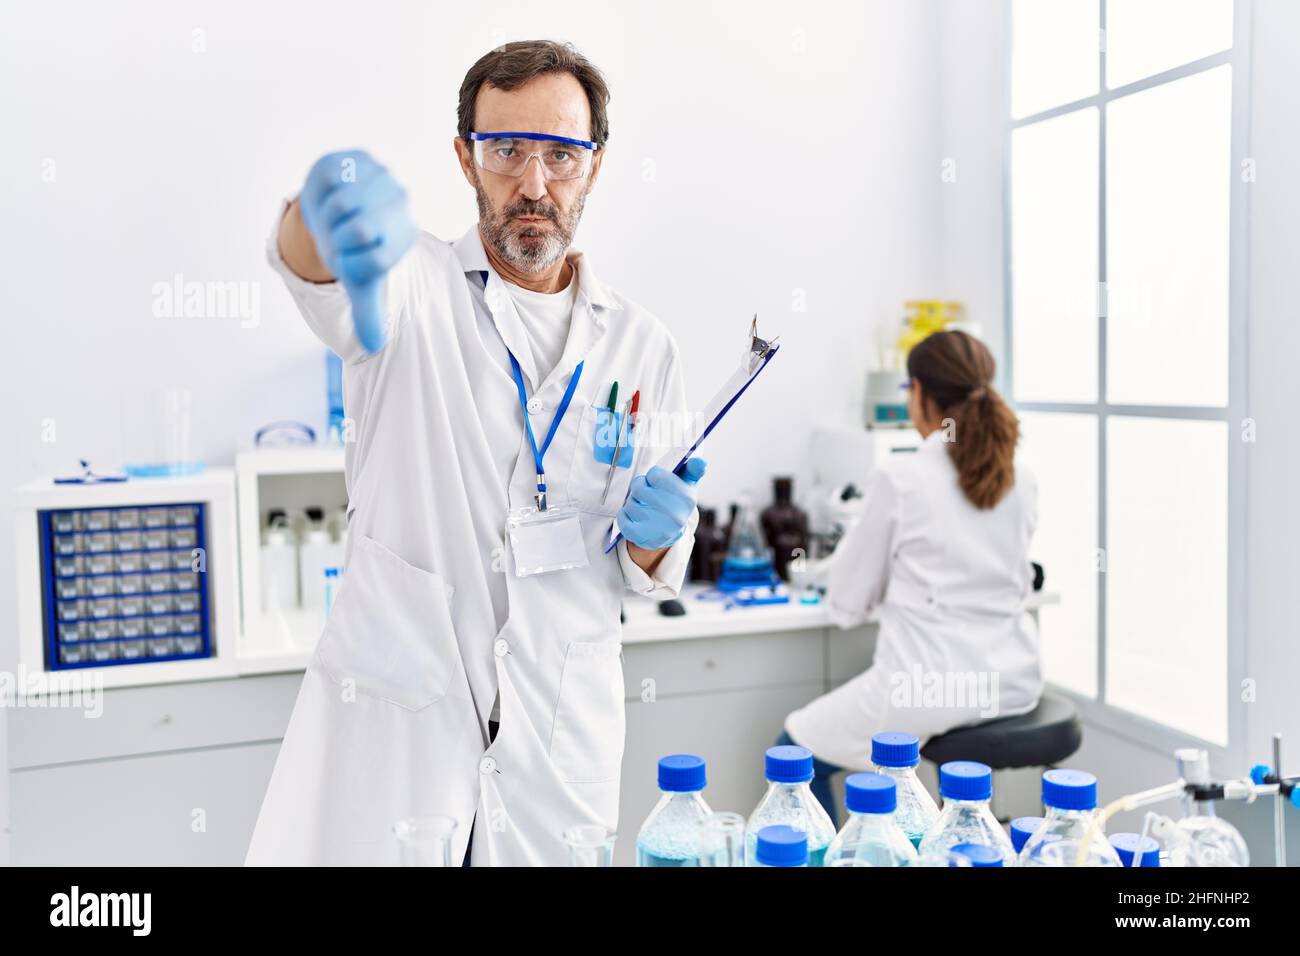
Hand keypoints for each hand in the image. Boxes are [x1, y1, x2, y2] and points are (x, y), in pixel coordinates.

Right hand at [299, 150, 415, 352]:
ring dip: (325, 218)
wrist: (336, 206)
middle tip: (334, 237)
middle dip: (336, 240)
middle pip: (361, 229)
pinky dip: (319, 194)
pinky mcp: (359, 158)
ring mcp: (383, 178)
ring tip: (331, 219)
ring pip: (342, 205)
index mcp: (403, 238)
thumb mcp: (359, 280)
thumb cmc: (350, 247)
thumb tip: (373, 345)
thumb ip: (368, 313)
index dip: (348, 263)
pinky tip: (327, 197)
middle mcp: (402, 205)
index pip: (376, 260)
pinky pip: (329, 181)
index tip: (345, 258)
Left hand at [618, 458, 707, 549]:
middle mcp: (676, 516)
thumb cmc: (676, 499)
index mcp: (687, 498)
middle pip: (640, 489)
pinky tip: (632, 514)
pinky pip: (623, 521)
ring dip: (632, 501)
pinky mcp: (645, 539)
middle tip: (645, 490)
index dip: (652, 475)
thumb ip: (693, 468)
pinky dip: (623, 515)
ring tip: (641, 504)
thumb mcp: (687, 482)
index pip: (656, 476)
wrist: (670, 531)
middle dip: (639, 487)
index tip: (655, 479)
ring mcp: (660, 530)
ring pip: (630, 504)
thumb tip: (700, 461)